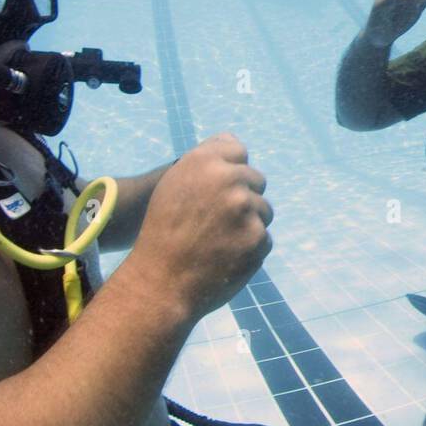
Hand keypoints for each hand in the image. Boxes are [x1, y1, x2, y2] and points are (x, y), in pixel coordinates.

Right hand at [129, 134, 272, 318]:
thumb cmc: (163, 231)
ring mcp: (246, 208)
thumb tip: (234, 143)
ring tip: (218, 240)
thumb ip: (205, 161)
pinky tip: (226, 256)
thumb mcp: (173, 184)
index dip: (229, 169)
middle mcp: (228, 179)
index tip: (216, 189)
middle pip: (256, 179)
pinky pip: (264, 236)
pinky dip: (250, 248)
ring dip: (249, 223)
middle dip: (241, 197)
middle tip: (214, 221)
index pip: (238, 149)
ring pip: (263, 208)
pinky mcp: (258, 236)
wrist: (161, 282)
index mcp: (203, 161)